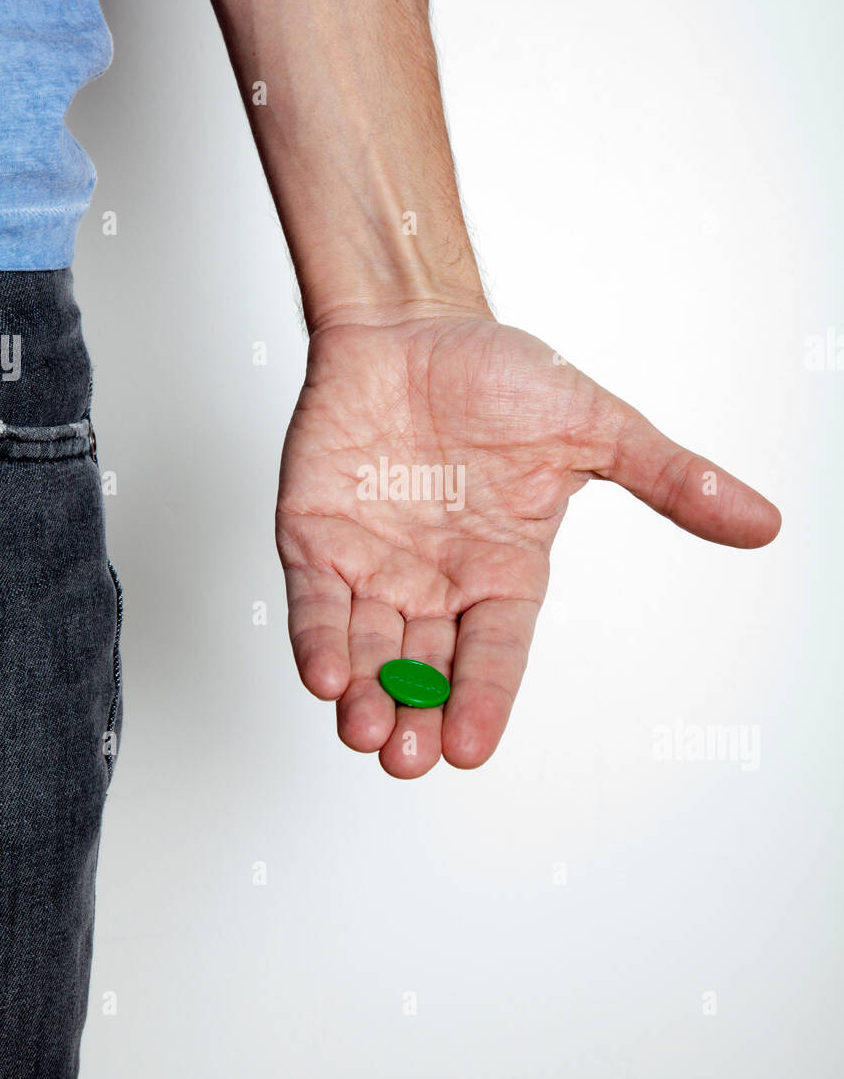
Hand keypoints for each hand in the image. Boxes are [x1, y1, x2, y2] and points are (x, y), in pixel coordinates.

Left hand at [276, 311, 779, 778]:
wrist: (413, 322)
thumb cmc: (499, 375)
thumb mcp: (594, 428)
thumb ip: (668, 479)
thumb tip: (761, 522)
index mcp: (502, 572)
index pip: (494, 655)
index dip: (483, 701)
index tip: (469, 749)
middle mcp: (436, 583)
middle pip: (425, 671)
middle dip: (415, 717)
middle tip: (407, 756)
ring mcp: (374, 564)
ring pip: (367, 651)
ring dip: (364, 696)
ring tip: (364, 730)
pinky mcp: (316, 537)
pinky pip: (315, 601)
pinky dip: (317, 639)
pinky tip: (323, 674)